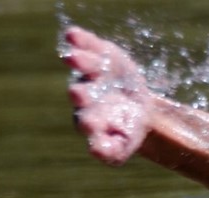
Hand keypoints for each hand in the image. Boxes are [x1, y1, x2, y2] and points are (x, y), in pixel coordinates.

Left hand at [62, 26, 150, 165]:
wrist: (136, 107)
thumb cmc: (127, 129)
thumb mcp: (124, 145)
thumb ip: (112, 152)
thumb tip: (97, 153)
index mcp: (90, 120)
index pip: (86, 122)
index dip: (89, 122)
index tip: (91, 124)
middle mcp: (85, 96)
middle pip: (81, 94)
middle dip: (81, 93)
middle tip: (77, 93)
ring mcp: (91, 74)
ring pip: (84, 68)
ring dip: (80, 63)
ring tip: (72, 57)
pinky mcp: (99, 54)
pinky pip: (87, 46)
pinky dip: (81, 40)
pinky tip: (72, 34)